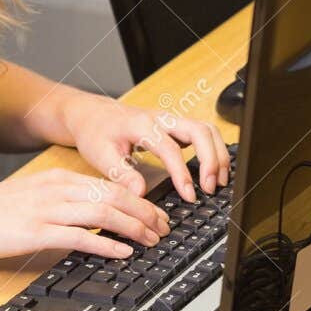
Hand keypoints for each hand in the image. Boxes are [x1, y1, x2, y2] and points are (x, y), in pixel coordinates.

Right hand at [0, 168, 171, 261]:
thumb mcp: (32, 198)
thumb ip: (61, 203)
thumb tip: (92, 219)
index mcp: (57, 179)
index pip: (109, 184)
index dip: (138, 199)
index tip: (156, 213)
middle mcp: (56, 190)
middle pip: (113, 196)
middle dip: (145, 212)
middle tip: (164, 227)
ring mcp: (47, 210)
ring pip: (103, 213)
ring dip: (134, 227)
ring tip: (152, 240)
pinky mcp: (36, 232)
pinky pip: (80, 236)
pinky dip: (107, 243)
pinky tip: (122, 252)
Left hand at [61, 92, 230, 200]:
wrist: (91, 114)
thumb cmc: (95, 133)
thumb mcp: (100, 155)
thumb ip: (121, 174)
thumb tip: (141, 194)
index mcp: (142, 125)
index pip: (171, 148)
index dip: (183, 173)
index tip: (190, 195)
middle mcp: (161, 118)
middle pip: (200, 130)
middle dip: (212, 159)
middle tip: (211, 188)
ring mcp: (171, 120)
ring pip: (206, 129)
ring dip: (218, 154)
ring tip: (219, 182)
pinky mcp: (175, 125)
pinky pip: (202, 133)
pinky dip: (214, 150)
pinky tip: (213, 171)